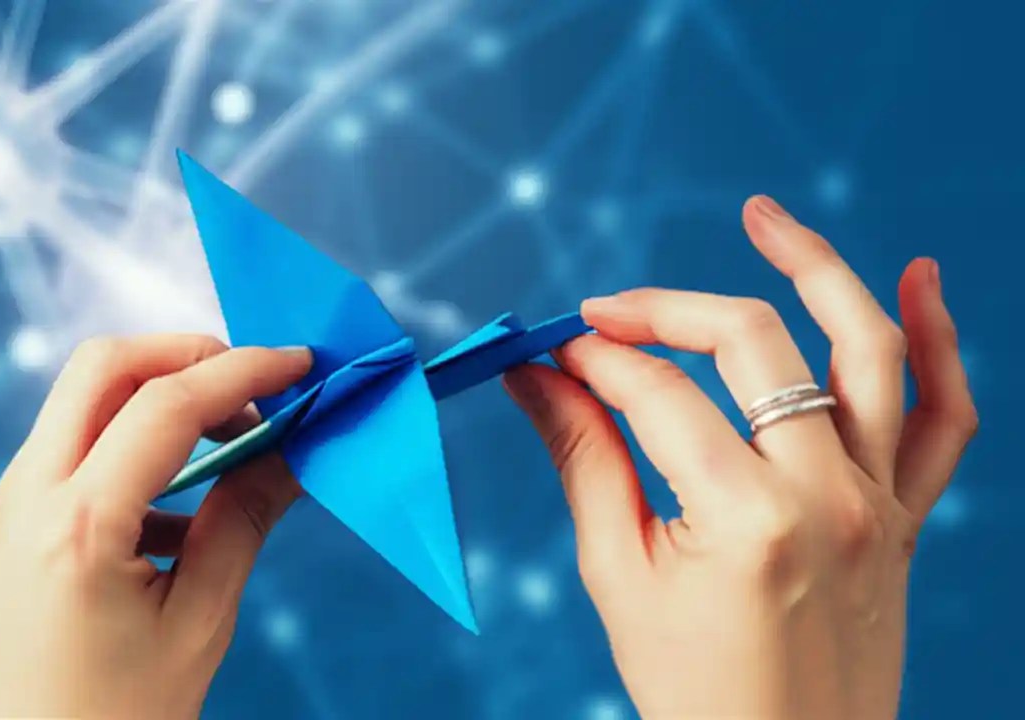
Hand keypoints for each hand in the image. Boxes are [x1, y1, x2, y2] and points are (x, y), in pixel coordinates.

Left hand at [0, 335, 312, 718]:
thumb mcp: (194, 633)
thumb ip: (239, 528)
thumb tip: (288, 457)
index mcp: (73, 532)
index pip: (167, 405)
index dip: (243, 370)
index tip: (297, 363)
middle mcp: (10, 512)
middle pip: (96, 371)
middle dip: (182, 356)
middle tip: (249, 386)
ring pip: (67, 422)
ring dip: (146, 414)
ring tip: (218, 462)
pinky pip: (44, 479)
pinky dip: (108, 469)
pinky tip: (158, 525)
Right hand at [504, 196, 976, 719]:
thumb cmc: (692, 688)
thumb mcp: (620, 575)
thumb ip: (582, 460)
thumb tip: (536, 377)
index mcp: (746, 521)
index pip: (657, 395)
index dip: (595, 358)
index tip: (555, 350)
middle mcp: (829, 497)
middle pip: (753, 346)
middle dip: (667, 310)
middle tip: (608, 312)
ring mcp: (883, 503)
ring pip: (867, 351)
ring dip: (818, 269)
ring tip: (764, 216)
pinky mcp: (909, 516)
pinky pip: (948, 417)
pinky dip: (941, 343)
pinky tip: (920, 279)